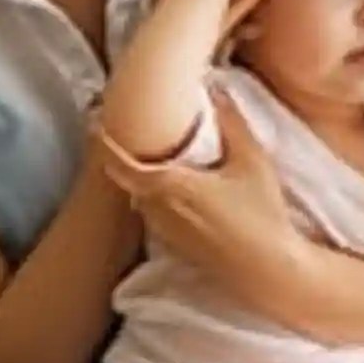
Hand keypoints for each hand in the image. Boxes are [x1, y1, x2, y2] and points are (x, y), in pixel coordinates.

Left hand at [97, 87, 294, 266]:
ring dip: (144, 179)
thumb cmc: (261, 214)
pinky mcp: (176, 247)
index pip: (118, 162)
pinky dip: (158, 198)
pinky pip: (156, 215)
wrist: (269, 270)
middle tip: (135, 132)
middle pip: (128, 178)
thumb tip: (217, 92)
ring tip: (156, 157)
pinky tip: (180, 190)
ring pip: (142, 198)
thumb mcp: (251, 161)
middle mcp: (156, 210)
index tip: (95, 122)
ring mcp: (164, 232)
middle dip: (127, 156)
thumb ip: (232, 123)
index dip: (102, 141)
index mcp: (166, 186)